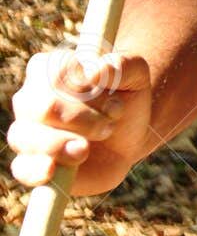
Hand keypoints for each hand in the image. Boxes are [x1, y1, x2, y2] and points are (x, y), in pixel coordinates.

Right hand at [7, 47, 152, 196]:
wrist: (126, 138)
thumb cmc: (126, 99)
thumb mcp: (136, 76)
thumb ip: (121, 66)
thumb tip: (93, 72)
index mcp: (49, 68)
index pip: (55, 74)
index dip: (87, 91)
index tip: (116, 103)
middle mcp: (30, 99)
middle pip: (45, 107)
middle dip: (83, 119)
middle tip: (109, 124)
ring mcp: (26, 132)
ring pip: (29, 137)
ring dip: (65, 144)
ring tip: (87, 148)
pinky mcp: (31, 163)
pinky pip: (21, 167)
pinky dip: (34, 169)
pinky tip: (51, 169)